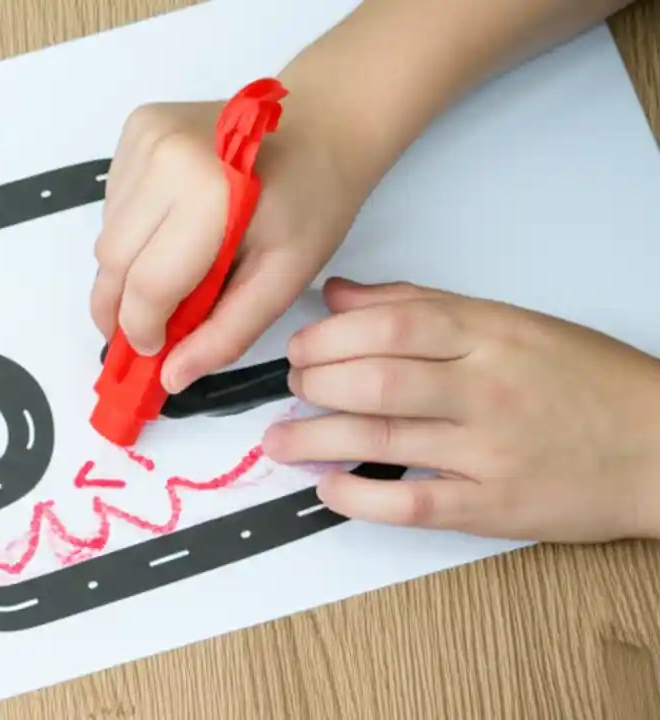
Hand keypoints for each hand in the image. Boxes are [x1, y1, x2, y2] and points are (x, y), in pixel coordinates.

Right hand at [89, 85, 370, 393]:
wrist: (323, 125)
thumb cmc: (312, 203)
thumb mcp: (285, 279)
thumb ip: (227, 333)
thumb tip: (170, 377)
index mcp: (210, 194)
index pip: (147, 285)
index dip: (142, 331)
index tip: (154, 351)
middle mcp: (166, 156)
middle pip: (112, 262)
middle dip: (122, 307)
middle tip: (148, 329)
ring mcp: (146, 136)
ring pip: (106, 235)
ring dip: (126, 269)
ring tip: (172, 270)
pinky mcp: (137, 126)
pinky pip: (112, 203)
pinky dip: (131, 232)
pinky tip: (170, 229)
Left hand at [264, 277, 659, 541]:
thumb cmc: (586, 382)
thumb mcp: (512, 323)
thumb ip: (421, 305)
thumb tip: (340, 295)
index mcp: (491, 335)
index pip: (392, 323)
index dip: (329, 334)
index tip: (301, 345)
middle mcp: (487, 389)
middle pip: (376, 379)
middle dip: (315, 382)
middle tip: (293, 387)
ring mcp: (489, 450)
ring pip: (381, 438)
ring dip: (315, 438)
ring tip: (280, 439)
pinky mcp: (493, 506)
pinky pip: (413, 503)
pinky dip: (360, 497)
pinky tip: (329, 487)